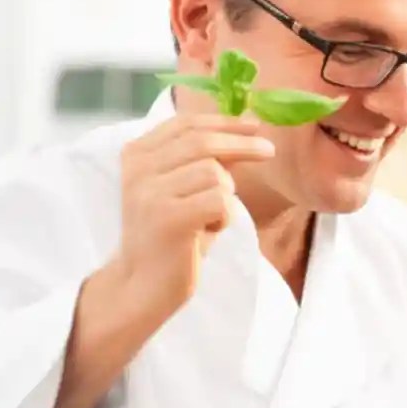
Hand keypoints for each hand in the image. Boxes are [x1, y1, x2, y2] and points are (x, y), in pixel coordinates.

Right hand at [111, 112, 273, 322]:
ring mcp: (150, 193)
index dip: (223, 121)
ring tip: (210, 218)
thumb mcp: (183, 189)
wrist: (143, 286)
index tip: (254, 124)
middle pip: (202, 141)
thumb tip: (248, 128)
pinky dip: (224, 217)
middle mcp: (138, 169)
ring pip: (214, 173)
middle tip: (269, 151)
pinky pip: (219, 201)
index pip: (184, 124)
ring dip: (226, 196)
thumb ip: (204, 159)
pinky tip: (208, 231)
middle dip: (242, 143)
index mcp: (137, 155)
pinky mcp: (167, 218)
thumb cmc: (172, 237)